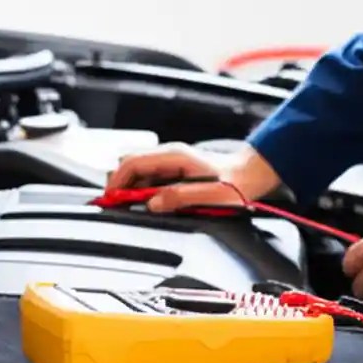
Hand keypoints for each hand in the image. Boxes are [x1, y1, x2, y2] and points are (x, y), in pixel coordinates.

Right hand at [106, 142, 279, 212]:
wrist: (251, 175)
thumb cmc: (236, 184)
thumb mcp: (211, 195)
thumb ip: (180, 197)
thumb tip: (153, 203)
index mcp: (175, 157)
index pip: (133, 162)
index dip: (117, 181)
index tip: (111, 199)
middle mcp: (170, 155)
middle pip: (130, 164)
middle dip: (120, 184)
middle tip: (118, 206)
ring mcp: (170, 162)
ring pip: (137, 171)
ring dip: (130, 188)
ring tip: (130, 207)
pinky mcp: (173, 171)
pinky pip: (148, 177)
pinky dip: (140, 189)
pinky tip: (146, 203)